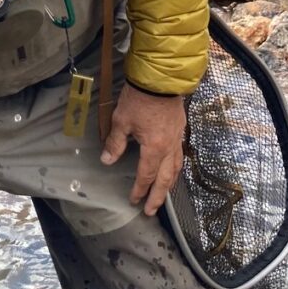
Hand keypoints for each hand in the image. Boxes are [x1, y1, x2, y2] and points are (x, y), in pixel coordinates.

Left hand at [100, 83, 184, 215]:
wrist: (160, 78)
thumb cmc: (140, 99)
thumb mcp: (122, 121)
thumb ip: (115, 143)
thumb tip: (107, 160)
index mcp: (155, 148)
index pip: (146, 175)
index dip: (139, 190)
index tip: (134, 200)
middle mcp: (170, 147)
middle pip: (165, 179)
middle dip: (158, 197)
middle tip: (151, 210)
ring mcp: (177, 138)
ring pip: (176, 168)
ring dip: (169, 184)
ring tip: (164, 194)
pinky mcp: (180, 129)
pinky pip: (180, 155)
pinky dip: (175, 167)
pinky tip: (172, 167)